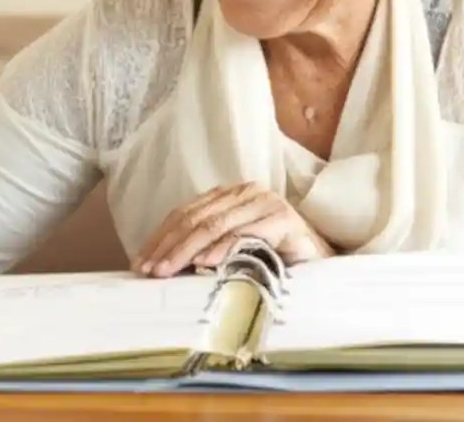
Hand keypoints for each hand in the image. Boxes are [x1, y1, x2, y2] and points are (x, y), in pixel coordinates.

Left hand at [134, 183, 333, 276]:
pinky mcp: (283, 220)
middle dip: (168, 245)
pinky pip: (245, 234)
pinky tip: (203, 264)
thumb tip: (161, 266)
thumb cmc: (275, 258)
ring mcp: (266, 203)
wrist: (322, 263)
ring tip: (168, 270)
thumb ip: (205, 248)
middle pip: (196, 218)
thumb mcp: (234, 250)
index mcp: (230, 196)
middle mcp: (246, 193)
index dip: (161, 236)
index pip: (186, 213)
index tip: (141, 262)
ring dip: (187, 250)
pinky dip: (221, 249)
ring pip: (216, 225)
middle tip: (149, 270)